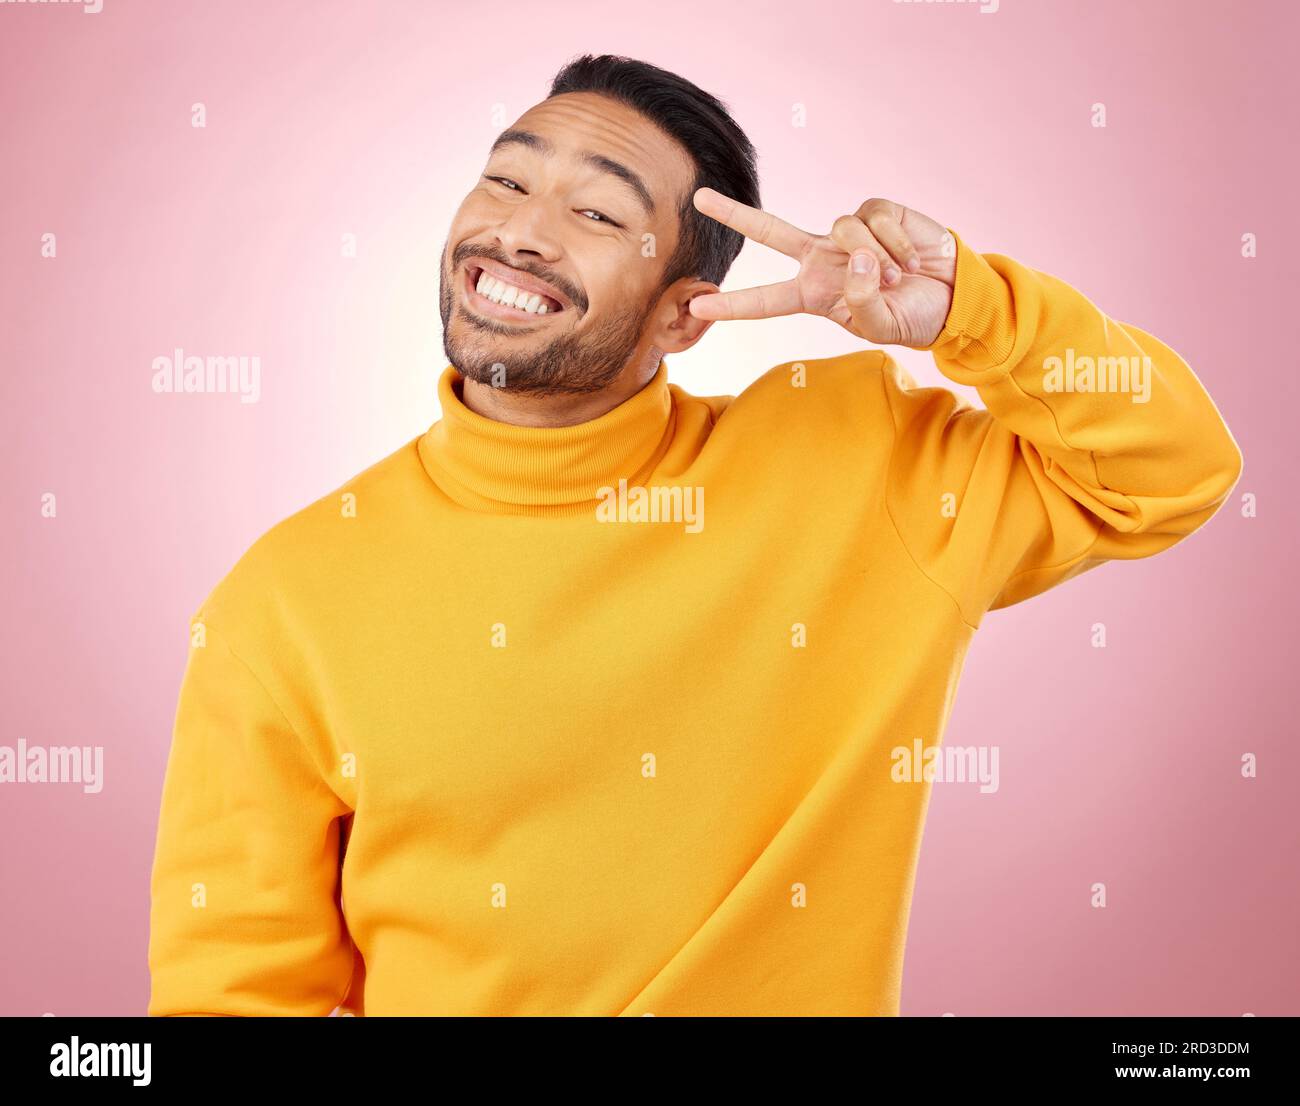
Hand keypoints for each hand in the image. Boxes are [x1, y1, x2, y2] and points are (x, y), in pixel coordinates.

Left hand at [688, 189, 957, 347]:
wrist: (954, 296)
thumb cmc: (913, 316)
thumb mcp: (883, 327)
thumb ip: (862, 303)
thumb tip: (855, 260)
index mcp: (814, 295)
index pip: (765, 300)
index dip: (733, 305)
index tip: (697, 306)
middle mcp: (823, 260)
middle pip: (770, 233)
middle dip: (735, 214)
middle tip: (698, 198)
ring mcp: (846, 234)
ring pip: (842, 231)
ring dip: (876, 260)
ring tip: (899, 279)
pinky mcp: (876, 212)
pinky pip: (874, 220)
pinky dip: (896, 245)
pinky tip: (911, 259)